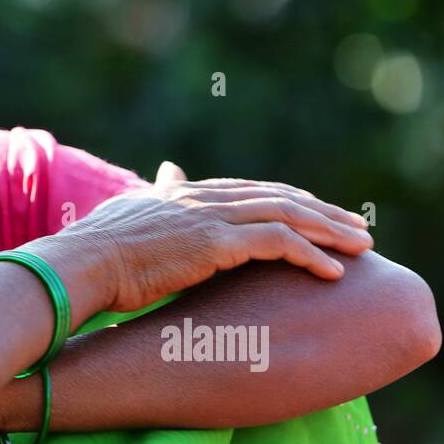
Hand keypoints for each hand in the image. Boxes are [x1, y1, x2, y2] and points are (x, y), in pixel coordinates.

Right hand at [68, 160, 373, 313]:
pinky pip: (278, 243)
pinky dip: (310, 255)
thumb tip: (166, 170)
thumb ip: (156, 191)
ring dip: (329, 231)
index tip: (318, 211)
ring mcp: (211, 217)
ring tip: (361, 248)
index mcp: (185, 191)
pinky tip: (334, 273)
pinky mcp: (216, 242)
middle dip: (323, 211)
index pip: (250, 189)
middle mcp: (203, 196)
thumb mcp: (131, 211)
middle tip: (357, 227)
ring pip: (287, 216)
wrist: (81, 263)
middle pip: (278, 197)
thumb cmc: (96, 250)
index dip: (289, 199)